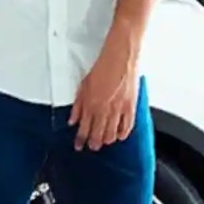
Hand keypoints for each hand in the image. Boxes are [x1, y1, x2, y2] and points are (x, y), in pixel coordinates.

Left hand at [70, 33, 139, 151]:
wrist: (121, 55)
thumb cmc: (103, 65)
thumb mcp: (84, 83)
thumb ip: (78, 104)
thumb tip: (73, 119)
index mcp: (91, 103)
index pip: (84, 128)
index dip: (81, 139)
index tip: (79, 145)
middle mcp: (104, 108)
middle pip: (97, 133)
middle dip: (93, 143)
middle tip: (91, 148)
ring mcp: (119, 108)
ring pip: (111, 132)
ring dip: (106, 140)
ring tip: (103, 143)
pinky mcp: (131, 105)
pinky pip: (127, 126)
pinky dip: (122, 133)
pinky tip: (119, 136)